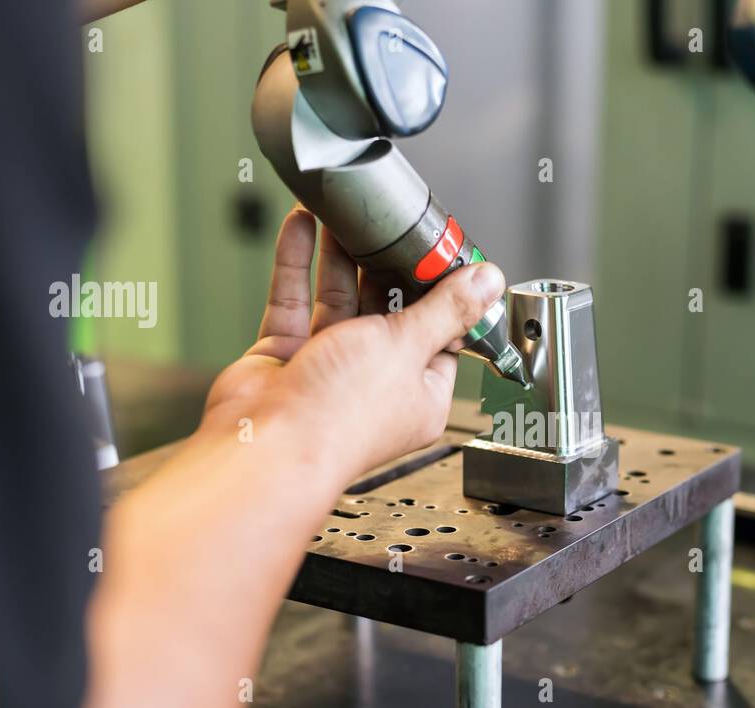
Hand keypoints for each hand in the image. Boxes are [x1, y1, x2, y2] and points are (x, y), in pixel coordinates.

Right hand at [205, 205, 505, 477]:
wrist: (266, 444)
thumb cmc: (340, 417)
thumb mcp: (409, 347)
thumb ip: (445, 309)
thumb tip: (488, 283)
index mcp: (421, 393)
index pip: (443, 332)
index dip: (442, 290)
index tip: (440, 250)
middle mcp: (376, 382)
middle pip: (388, 311)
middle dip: (386, 266)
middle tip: (390, 224)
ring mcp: (329, 368)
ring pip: (339, 300)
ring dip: (342, 257)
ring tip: (347, 217)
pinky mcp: (287, 356)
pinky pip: (295, 300)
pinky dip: (298, 262)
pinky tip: (304, 227)